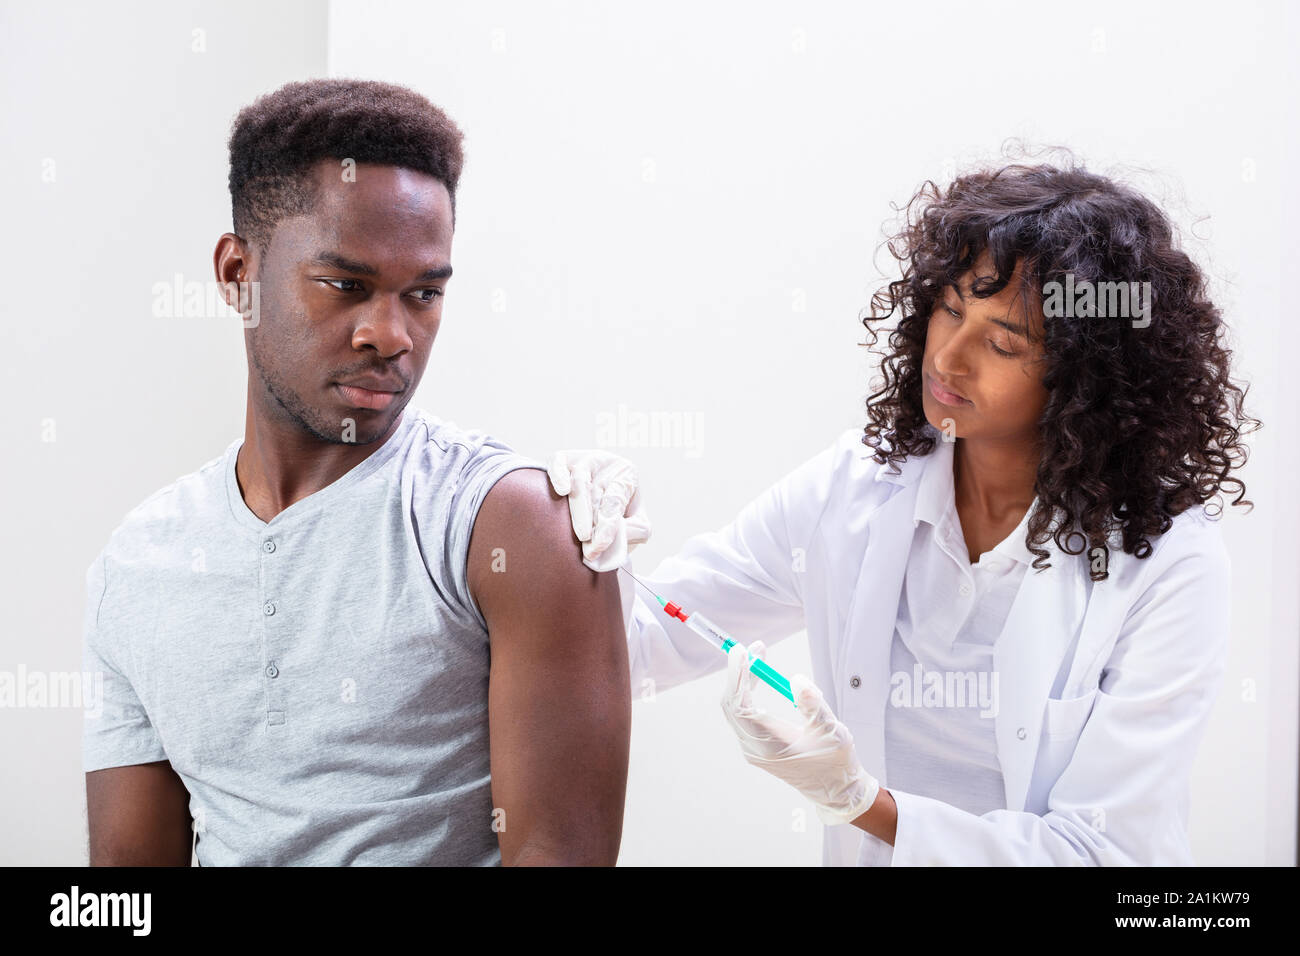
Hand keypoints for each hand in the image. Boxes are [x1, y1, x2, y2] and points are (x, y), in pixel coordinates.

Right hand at [547, 449, 652, 571]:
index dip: (607, 526)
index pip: (615, 500)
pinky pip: (558, 462)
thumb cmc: (616, 514)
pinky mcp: (563, 458)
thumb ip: (635, 530)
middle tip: (589, 550)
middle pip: (596, 492)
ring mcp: (584, 458)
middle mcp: (607, 462)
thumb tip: (617, 536)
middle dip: (591, 523)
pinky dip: (559, 475)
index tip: (599, 548)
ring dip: (579, 510)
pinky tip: (562, 490)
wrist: (596, 501)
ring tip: (581, 535)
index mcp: (627, 475)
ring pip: (580, 480)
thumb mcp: (635, 522)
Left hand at [721, 641, 880, 825]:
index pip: (740, 707)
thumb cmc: (836, 762)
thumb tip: (797, 680)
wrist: (836, 790)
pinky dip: (746, 692)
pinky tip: (756, 677)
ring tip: (758, 656)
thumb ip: (814, 705)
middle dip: (740, 672)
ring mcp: (753, 749)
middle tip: (756, 648)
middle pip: (732, 705)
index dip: (737, 677)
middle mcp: (754, 748)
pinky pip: (742, 714)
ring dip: (743, 681)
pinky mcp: (757, 746)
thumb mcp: (833, 731)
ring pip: (735, 709)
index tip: (741, 652)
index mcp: (769, 746)